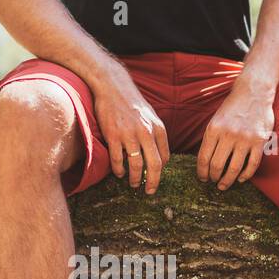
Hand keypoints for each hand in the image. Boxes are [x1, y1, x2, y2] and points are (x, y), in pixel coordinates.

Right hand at [94, 71, 168, 194]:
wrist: (113, 87)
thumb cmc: (132, 102)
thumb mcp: (151, 115)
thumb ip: (156, 134)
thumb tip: (160, 155)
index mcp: (158, 128)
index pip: (164, 157)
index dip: (161, 170)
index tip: (155, 177)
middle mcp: (146, 132)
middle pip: (154, 165)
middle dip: (153, 182)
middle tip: (150, 192)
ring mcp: (129, 135)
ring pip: (136, 165)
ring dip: (135, 179)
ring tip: (134, 184)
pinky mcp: (113, 136)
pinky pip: (118, 159)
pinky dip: (119, 170)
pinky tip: (119, 173)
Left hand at [198, 88, 275, 189]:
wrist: (253, 93)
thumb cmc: (232, 109)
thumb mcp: (215, 120)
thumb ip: (210, 140)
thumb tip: (204, 163)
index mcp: (214, 130)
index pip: (203, 158)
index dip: (202, 172)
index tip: (202, 178)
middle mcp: (228, 135)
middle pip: (217, 166)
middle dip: (213, 178)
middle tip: (214, 182)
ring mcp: (245, 138)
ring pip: (234, 169)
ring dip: (227, 181)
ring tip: (224, 185)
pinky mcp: (260, 141)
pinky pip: (252, 164)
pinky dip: (246, 175)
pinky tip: (241, 179)